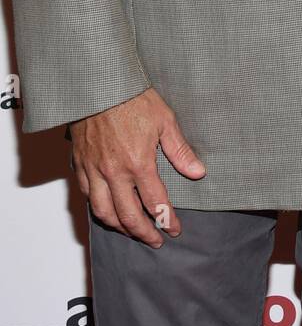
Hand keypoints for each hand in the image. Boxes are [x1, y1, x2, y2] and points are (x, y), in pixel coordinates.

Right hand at [69, 88, 205, 247]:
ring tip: (132, 232)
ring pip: (103, 212)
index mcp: (138, 163)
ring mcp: (94, 170)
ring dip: (119, 227)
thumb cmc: (132, 97)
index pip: (155, 203)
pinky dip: (97, 209)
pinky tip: (107, 210)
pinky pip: (87, 196)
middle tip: (155, 241)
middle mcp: (114, 172)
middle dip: (144, 233)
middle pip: (128, 216)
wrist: (99, 84)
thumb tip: (197, 172)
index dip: (167, 220)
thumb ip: (180, 150)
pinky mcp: (80, 164)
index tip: (175, 229)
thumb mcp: (165, 120)